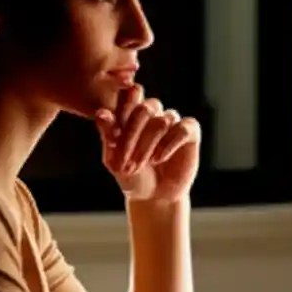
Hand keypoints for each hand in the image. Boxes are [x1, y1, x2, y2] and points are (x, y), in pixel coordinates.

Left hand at [95, 85, 200, 202]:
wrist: (154, 197)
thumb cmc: (131, 175)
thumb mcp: (113, 159)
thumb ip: (108, 135)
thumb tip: (102, 113)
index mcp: (132, 112)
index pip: (130, 94)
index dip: (124, 107)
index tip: (116, 132)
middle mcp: (153, 113)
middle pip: (145, 108)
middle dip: (133, 135)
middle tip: (126, 161)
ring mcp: (172, 121)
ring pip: (162, 121)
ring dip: (149, 145)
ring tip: (143, 164)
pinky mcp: (190, 132)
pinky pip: (182, 129)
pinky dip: (169, 145)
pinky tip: (160, 159)